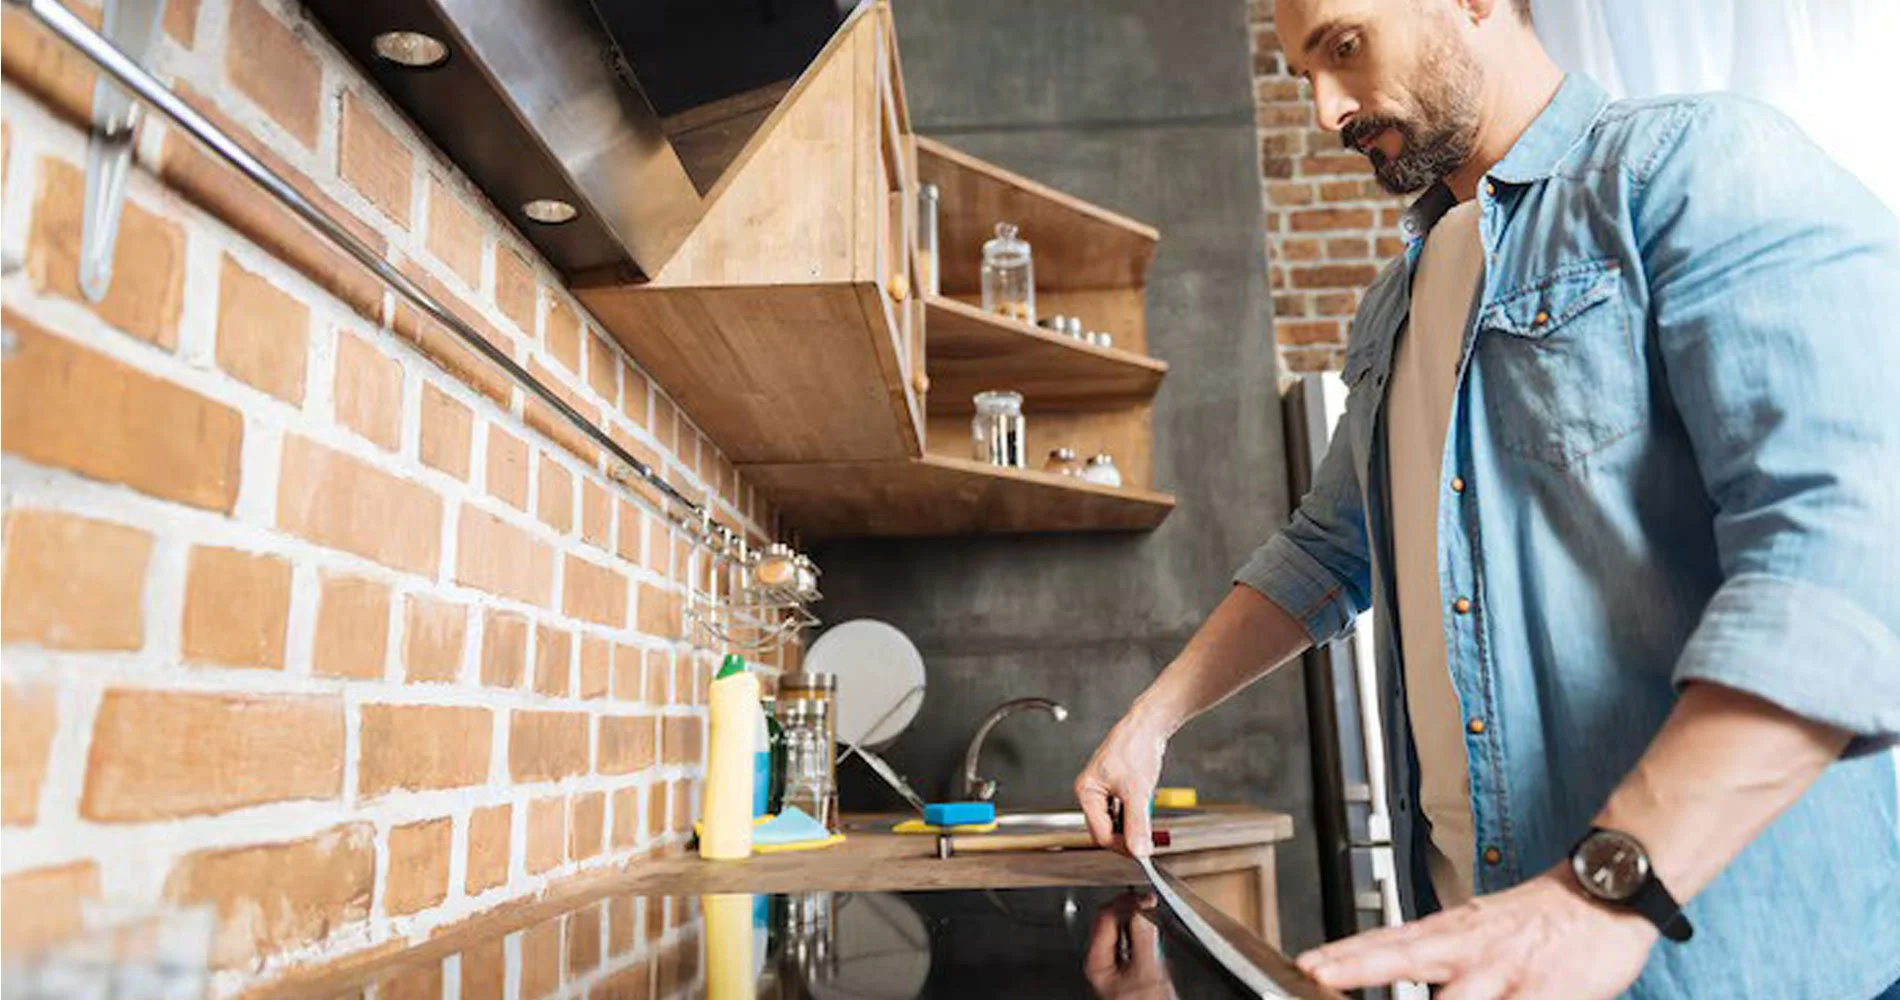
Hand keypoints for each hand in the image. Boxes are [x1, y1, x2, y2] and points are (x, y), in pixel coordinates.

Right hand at [1075, 710, 1168, 856]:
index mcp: (1086, 792)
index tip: (1142, 853)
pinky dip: (1134, 813)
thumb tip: (1138, 851)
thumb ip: (1137, 824)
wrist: (1148, 724)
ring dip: (1132, 824)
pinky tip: (1145, 804)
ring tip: (1146, 813)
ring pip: (1115, 822)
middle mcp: (1091, 793)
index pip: (1100, 834)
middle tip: (1148, 840)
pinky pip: (1122, 810)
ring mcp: (1103, 790)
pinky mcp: (1115, 787)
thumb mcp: (1138, 791)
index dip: (1122, 846)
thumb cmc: (1136, 748)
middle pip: (1105, 830)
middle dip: (1127, 836)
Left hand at [1083, 891, 1178, 999]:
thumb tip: (1143, 909)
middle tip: (1148, 900)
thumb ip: (1144, 937)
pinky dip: (1140, 930)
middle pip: (1109, 921)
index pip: (1104, 917)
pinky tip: (1151, 929)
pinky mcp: (1128, 969)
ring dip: (1135, 917)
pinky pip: (1130, 941)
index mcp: (1097, 960)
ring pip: (1119, 929)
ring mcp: (1114, 965)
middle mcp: (1102, 962)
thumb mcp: (1147, 970)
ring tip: (1151, 910)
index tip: (1146, 898)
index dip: (1125, 902)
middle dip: (1129, 907)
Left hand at [1294, 867, 1658, 998]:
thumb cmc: (1539, 920)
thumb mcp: (1481, 930)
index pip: (1388, 942)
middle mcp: (1471, 946)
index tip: (1307, 964)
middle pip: (1405, 958)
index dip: (1347, 955)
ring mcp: (1507, 968)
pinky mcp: (1547, 989)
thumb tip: (1405, 976)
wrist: (1604, 890)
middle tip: (1318, 974)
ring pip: (1456, 997)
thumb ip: (1443, 958)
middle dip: (1358, 968)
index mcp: (1453, 931)